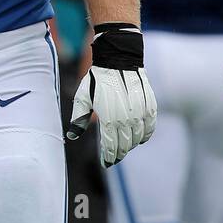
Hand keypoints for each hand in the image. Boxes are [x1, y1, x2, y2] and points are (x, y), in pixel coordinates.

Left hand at [67, 23, 156, 166]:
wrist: (118, 59)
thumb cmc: (97, 79)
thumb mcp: (82, 99)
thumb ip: (78, 119)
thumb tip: (72, 136)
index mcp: (108, 120)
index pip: (110, 147)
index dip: (108, 158)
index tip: (106, 163)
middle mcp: (126, 119)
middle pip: (125, 146)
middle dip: (119, 154)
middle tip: (114, 157)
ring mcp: (140, 113)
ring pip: (138, 138)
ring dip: (131, 145)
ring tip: (125, 146)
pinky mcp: (150, 106)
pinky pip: (150, 127)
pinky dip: (146, 135)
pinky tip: (140, 138)